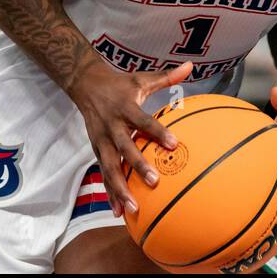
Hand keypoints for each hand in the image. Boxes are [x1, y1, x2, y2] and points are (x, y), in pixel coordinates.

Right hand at [66, 58, 191, 216]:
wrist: (85, 86)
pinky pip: (103, 174)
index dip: (158, 132)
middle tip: (154, 182)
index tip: (174, 144)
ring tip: (133, 208)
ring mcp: (101, 140)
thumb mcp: (141, 78)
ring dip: (120, 188)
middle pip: (124, 147)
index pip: (143, 121)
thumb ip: (166, 77)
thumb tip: (191, 66)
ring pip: (109, 167)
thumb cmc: (120, 85)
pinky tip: (118, 211)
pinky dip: (110, 193)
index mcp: (125, 107)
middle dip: (137, 165)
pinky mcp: (96, 151)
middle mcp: (111, 126)